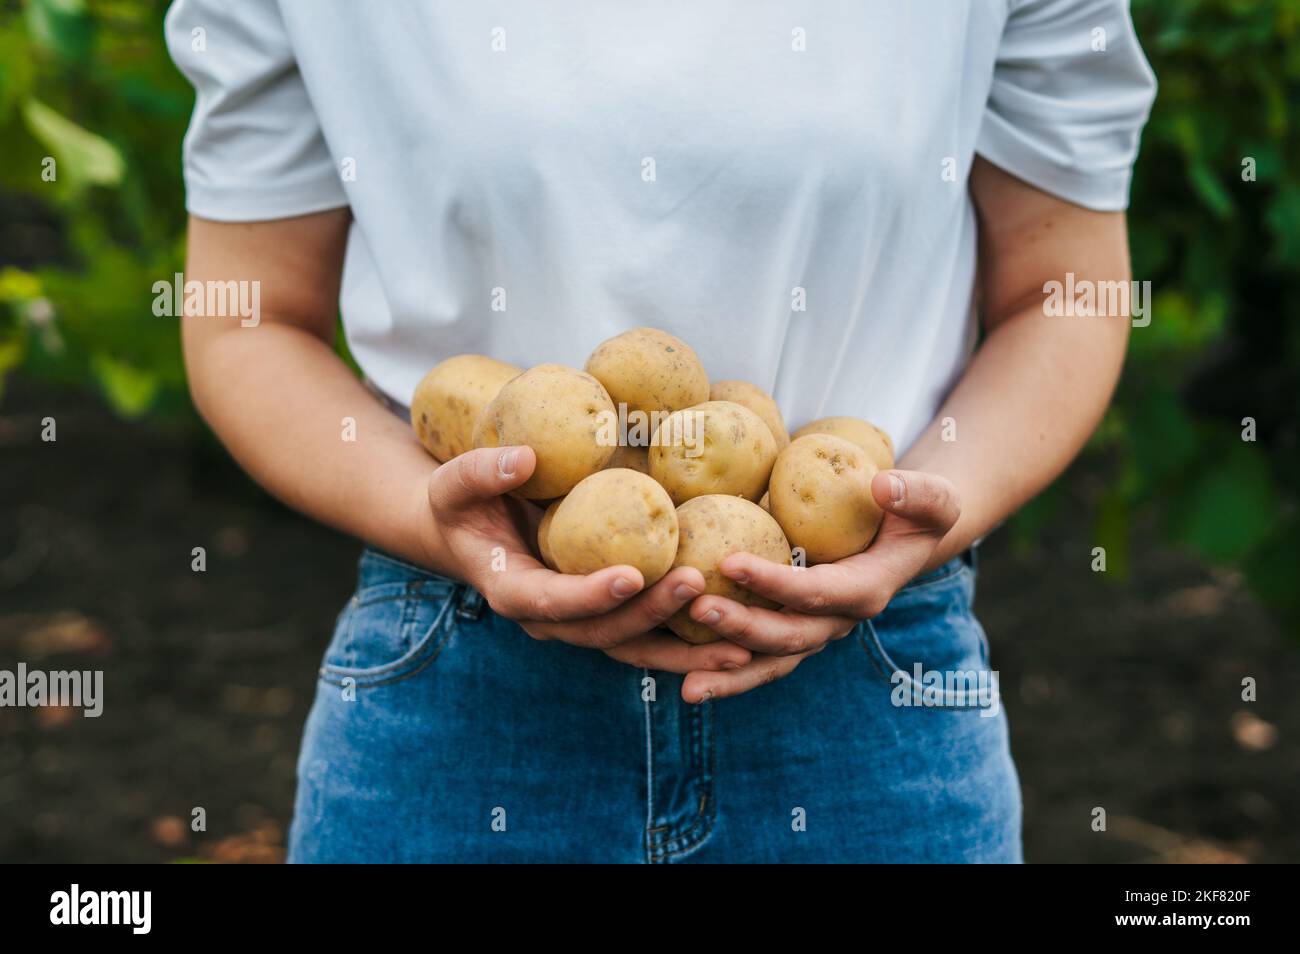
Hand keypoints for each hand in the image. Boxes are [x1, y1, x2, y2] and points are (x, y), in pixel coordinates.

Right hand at [419, 446, 750, 673]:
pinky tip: (741, 635)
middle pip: (604, 631)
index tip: (632, 575)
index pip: (552, 601)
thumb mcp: (454, 484)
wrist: (468, 534)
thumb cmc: (462, 503)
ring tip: (741, 642)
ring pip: (634, 646)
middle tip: (697, 583)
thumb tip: (525, 458)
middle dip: (651, 614)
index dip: (590, 595)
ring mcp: (581, 623)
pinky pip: (650, 635)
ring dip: (685, 650)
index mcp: (512, 592)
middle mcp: (550, 620)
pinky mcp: (607, 615)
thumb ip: (482, 472)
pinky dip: (691, 642)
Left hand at [680, 469, 960, 701]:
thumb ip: (918, 493)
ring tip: (683, 685)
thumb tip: (883, 486)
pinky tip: (681, 680)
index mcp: (866, 592)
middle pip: (786, 637)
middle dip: (741, 629)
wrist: (907, 541)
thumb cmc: (917, 510)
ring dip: (727, 674)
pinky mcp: (792, 633)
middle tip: (696, 608)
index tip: (731, 562)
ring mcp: (813, 633)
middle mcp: (837, 623)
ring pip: (768, 663)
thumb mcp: (934, 498)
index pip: (816, 592)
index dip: (776, 582)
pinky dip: (723, 674)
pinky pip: (756, 660)